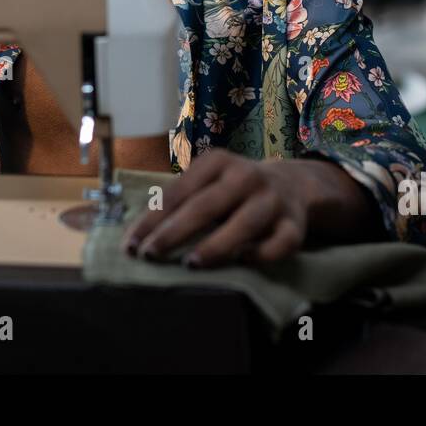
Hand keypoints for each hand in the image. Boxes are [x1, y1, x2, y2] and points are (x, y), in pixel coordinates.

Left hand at [122, 150, 311, 267]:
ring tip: (190, 263)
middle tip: (150, 255)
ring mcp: (272, 200)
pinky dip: (261, 254)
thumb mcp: (208, 183)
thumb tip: (138, 239)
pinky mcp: (295, 224)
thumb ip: (180, 203)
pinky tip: (242, 263)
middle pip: (206, 206)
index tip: (131, 245)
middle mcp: (245, 176)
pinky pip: (280, 243)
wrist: (293, 185)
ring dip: (215, 245)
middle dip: (175, 232)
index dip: (152, 220)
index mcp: (217, 162)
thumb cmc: (234, 190)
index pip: (178, 192)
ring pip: (244, 223)